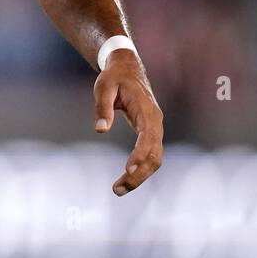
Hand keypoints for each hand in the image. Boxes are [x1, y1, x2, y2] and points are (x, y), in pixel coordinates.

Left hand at [93, 49, 163, 196]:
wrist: (127, 68)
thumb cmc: (114, 77)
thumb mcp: (104, 88)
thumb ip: (103, 108)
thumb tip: (100, 131)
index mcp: (147, 111)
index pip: (148, 138)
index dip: (140, 155)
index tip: (128, 170)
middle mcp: (155, 122)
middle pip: (155, 155)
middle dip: (139, 175)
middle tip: (118, 189)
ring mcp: (154, 128)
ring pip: (155, 158)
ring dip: (140, 176)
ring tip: (118, 189)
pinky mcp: (149, 132)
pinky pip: (150, 154)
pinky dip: (141, 168)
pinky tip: (126, 178)